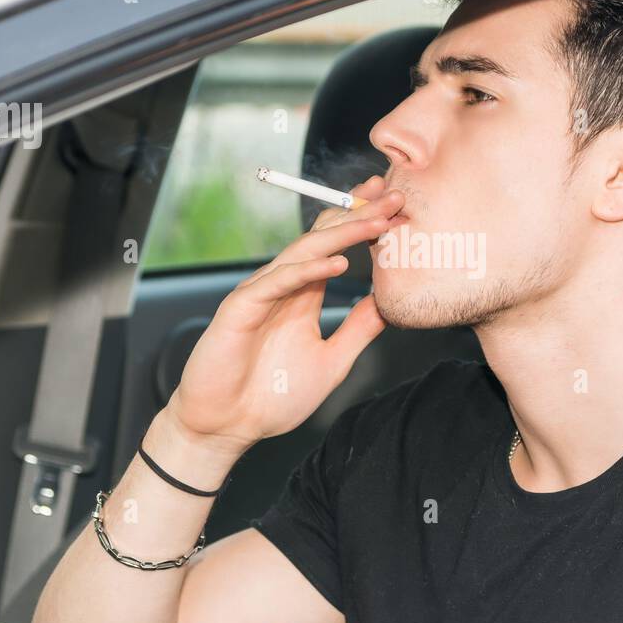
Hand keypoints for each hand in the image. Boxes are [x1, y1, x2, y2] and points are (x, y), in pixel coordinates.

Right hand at [162, 175, 401, 455]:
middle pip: (323, 238)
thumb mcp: (331, 362)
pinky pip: (277, 283)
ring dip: (341, 234)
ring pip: (303, 252)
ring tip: (375, 220)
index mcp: (302, 295)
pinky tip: (338, 263)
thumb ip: (356, 330)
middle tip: (393, 194)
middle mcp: (283, 287)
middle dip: (358, 214)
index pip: (335, 248)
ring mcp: (261, 294)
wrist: (227, 429)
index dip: (363, 225)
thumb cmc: (271, 398)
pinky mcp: (240, 309)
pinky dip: (307, 270)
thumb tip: (387, 304)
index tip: (395, 207)